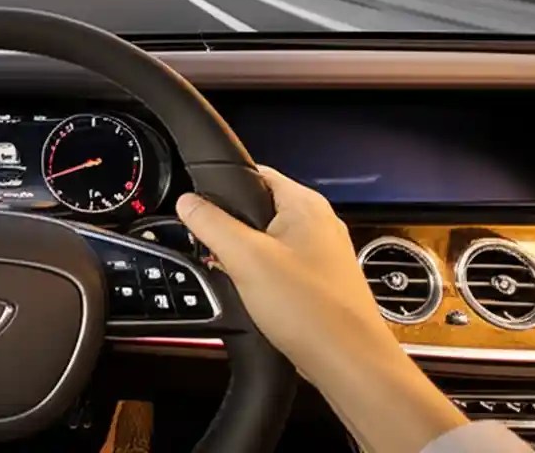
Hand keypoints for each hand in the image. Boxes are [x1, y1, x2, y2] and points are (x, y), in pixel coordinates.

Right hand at [177, 167, 466, 452]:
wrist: (346, 361)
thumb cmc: (310, 309)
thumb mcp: (246, 259)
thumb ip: (212, 224)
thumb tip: (188, 202)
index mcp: (305, 204)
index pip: (256, 173)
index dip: (223, 187)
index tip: (202, 208)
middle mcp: (319, 223)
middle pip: (259, 209)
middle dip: (232, 229)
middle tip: (218, 251)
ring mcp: (323, 253)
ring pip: (269, 241)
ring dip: (247, 257)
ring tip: (239, 278)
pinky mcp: (320, 280)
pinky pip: (281, 267)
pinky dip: (264, 277)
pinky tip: (257, 297)